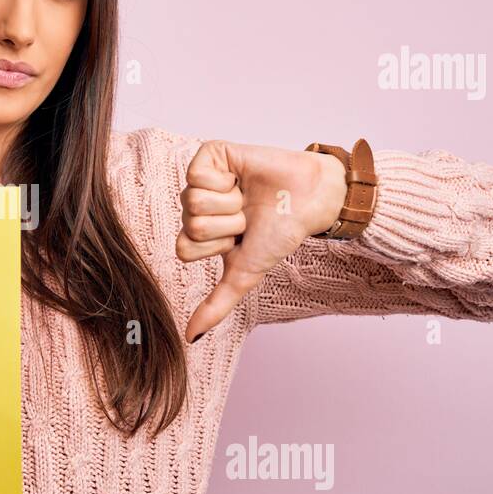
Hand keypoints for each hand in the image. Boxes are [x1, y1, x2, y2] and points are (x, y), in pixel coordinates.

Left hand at [177, 140, 347, 339]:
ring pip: (192, 202)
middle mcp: (196, 206)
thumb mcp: (244, 274)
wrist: (308, 199)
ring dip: (230, 204)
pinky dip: (226, 180)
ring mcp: (201, 179)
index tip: (240, 238)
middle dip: (227, 225)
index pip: (184, 250)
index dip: (217, 247)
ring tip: (248, 197)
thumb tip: (190, 338)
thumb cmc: (279, 233)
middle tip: (248, 215)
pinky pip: (197, 174)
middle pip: (189, 226)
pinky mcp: (210, 154)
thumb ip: (216, 305)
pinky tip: (241, 177)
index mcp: (200, 233)